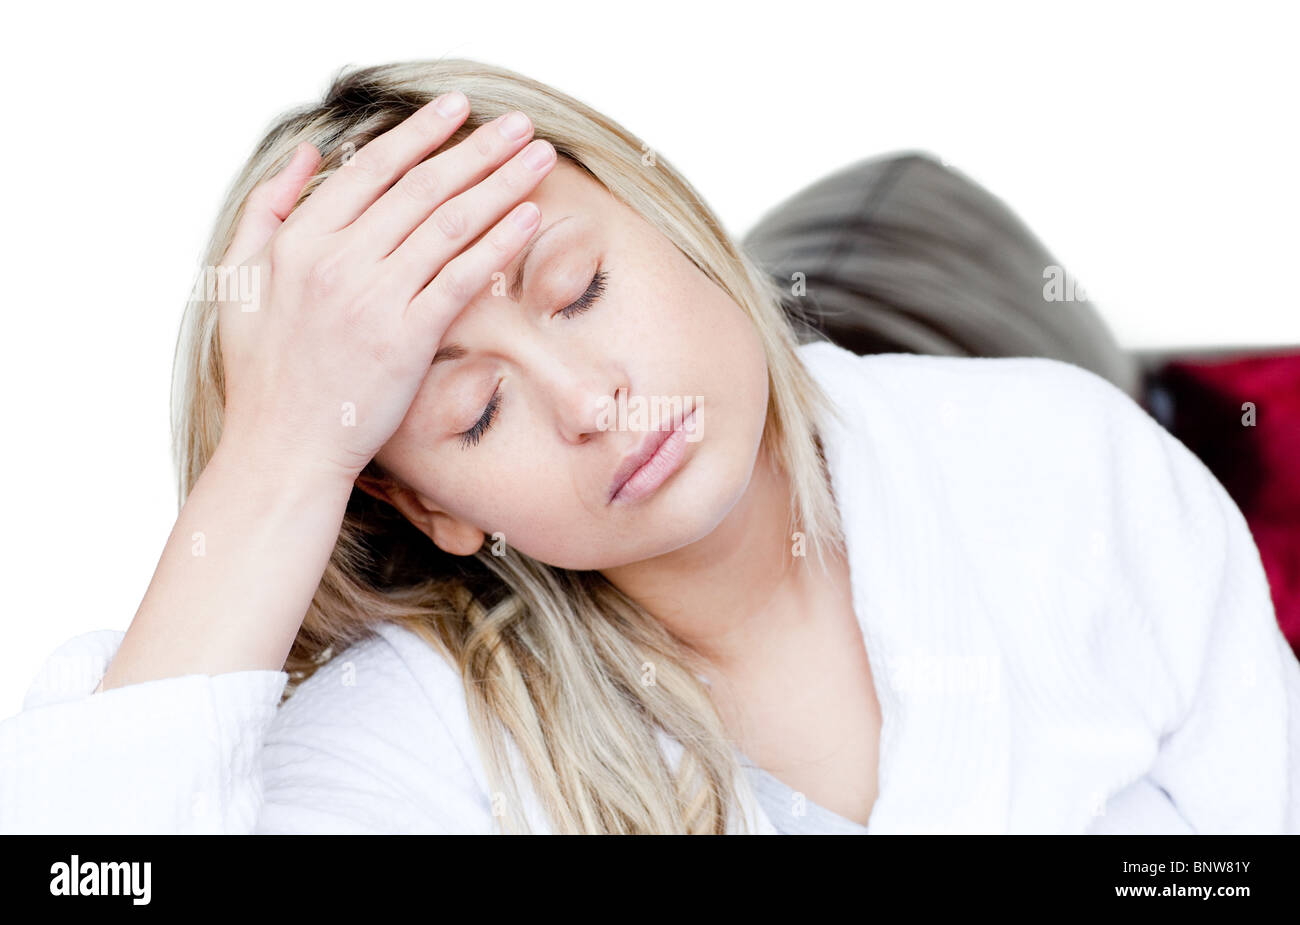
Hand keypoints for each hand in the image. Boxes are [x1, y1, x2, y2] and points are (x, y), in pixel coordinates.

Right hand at [215, 93, 554, 484]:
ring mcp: (374, 299)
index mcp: (299, 241)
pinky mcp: (407, 339)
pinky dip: (497, 244)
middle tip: (518, 122)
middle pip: (421, 188)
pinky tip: (529, 217)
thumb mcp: (240, 278)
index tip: (456, 107)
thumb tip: (311, 153)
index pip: (371, 170)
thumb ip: (268, 208)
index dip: (419, 133)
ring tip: (540, 157)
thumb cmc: (264, 370)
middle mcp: (337, 261)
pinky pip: (460, 278)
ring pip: (448, 224)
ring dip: (500, 184)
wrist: (282, 447)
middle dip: (477, 148)